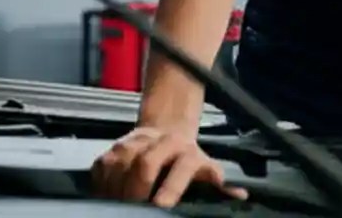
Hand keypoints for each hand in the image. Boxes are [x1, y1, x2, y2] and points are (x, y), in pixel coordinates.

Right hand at [90, 126, 248, 207]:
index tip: (162, 205)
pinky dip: (102, 187)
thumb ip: (219, 185)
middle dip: (138, 191)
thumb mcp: (206, 169)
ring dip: (117, 191)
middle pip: (144, 165)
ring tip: (120, 206)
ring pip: (119, 166)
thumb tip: (240, 195)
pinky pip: (101, 170)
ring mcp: (133, 143)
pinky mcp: (112, 148)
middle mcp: (160, 142)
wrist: (167, 132)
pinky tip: (110, 196)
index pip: (181, 167)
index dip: (172, 187)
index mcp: (187, 151)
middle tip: (134, 209)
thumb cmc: (188, 160)